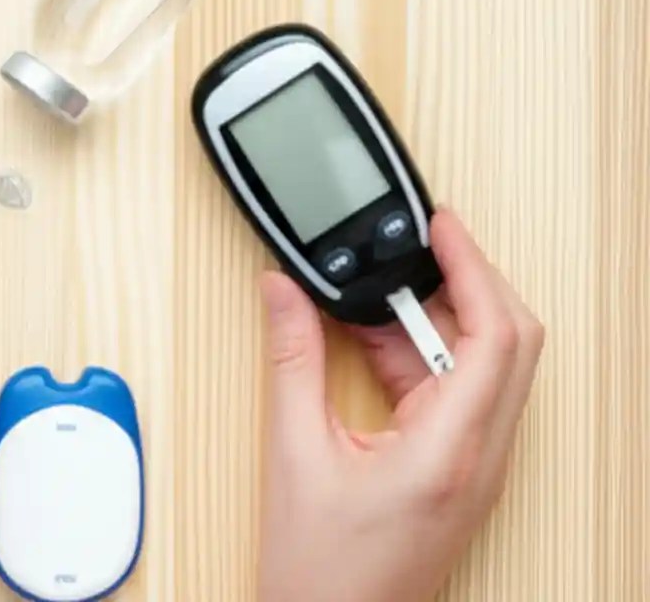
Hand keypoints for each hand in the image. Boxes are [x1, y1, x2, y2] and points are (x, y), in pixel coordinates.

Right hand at [256, 210, 544, 601]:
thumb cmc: (323, 574)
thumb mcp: (295, 453)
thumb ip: (292, 359)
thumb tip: (284, 293)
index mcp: (449, 450)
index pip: (496, 335)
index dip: (474, 267)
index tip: (443, 226)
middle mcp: (479, 457)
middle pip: (509, 341)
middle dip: (467, 282)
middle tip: (418, 247)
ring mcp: (476, 467)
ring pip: (487, 366)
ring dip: (438, 321)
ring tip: (373, 298)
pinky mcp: (460, 472)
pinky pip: (461, 394)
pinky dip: (423, 358)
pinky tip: (373, 344)